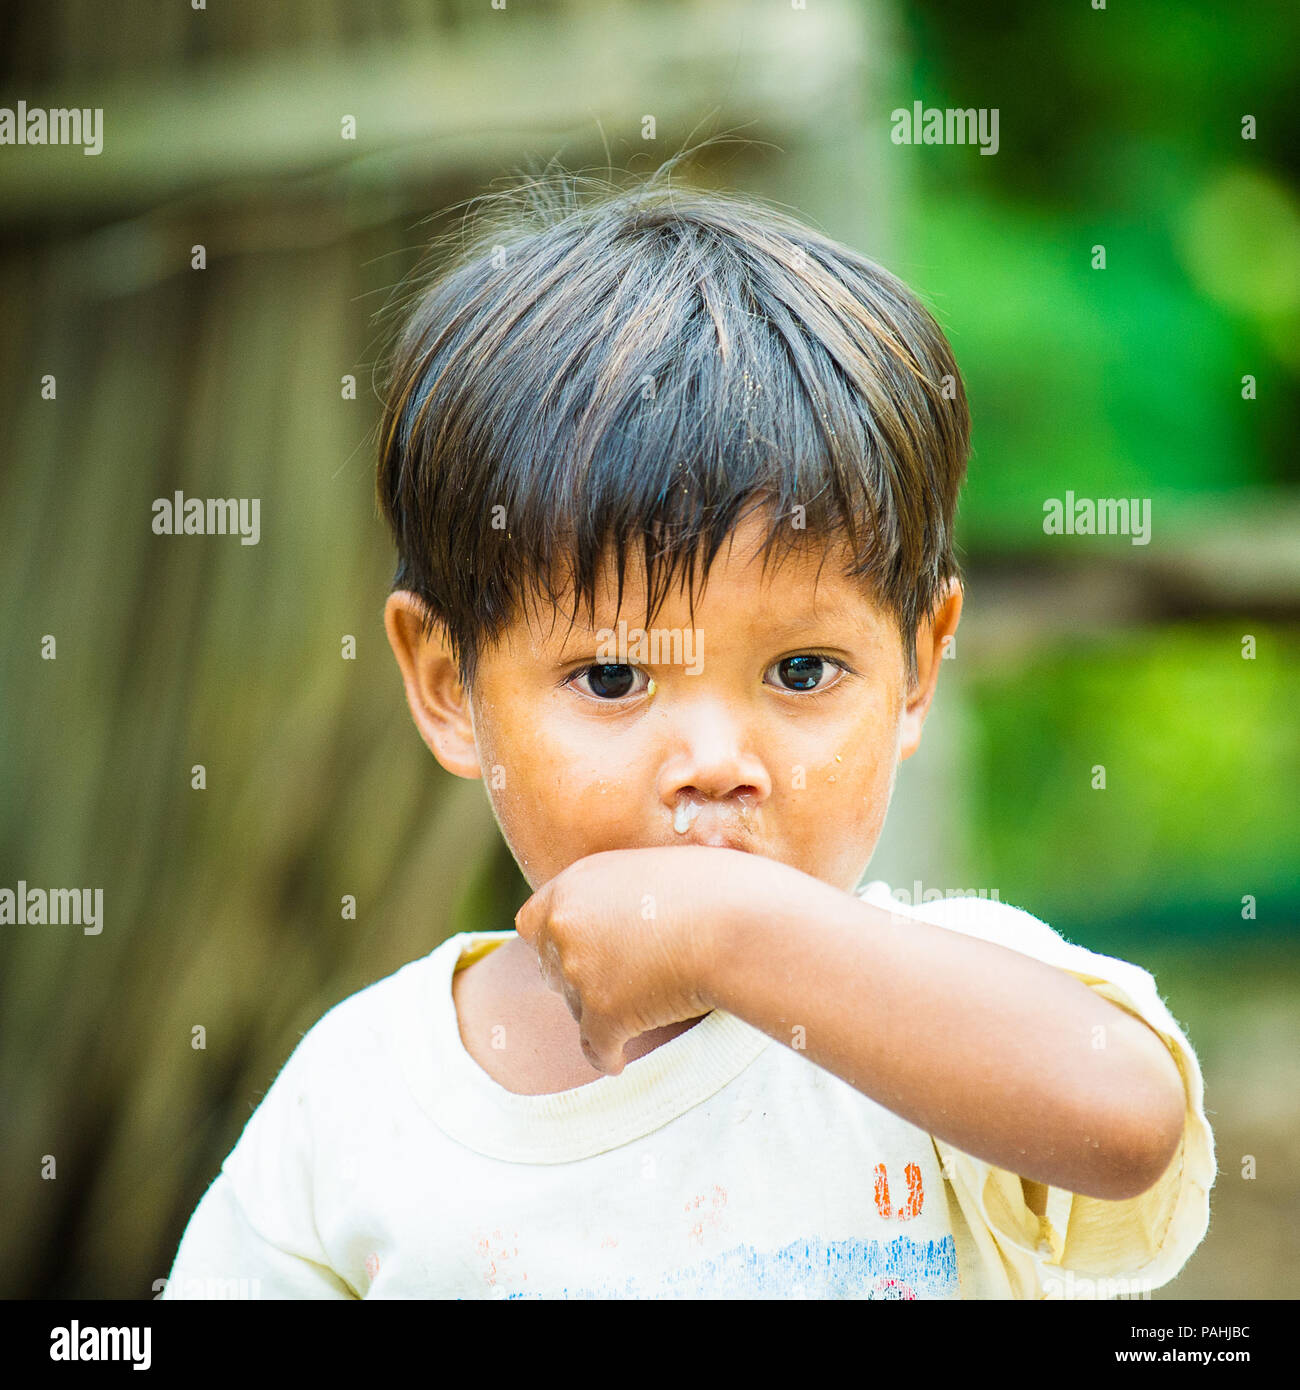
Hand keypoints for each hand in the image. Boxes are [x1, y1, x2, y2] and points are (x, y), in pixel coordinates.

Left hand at [512, 846, 758, 1075]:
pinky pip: (594, 1049)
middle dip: (577, 976)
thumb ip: (623, 893)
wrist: (740, 923)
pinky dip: (608, 1056)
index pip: (533, 922)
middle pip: (551, 967)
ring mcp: (580, 971)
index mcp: (575, 882)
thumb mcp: (657, 869)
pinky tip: (619, 1062)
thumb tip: (625, 914)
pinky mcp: (603, 1014)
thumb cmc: (718, 888)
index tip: (581, 952)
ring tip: (640, 1009)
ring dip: (600, 1011)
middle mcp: (565, 924)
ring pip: (574, 1008)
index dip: (556, 940)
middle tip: (615, 981)